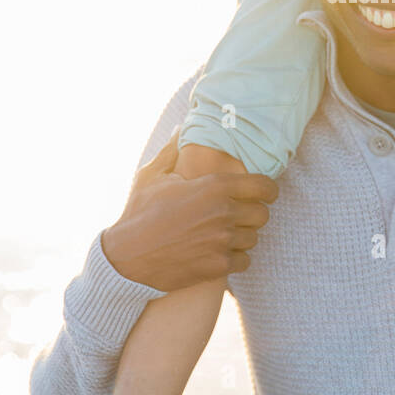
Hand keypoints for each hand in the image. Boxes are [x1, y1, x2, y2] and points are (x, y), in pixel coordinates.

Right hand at [101, 131, 277, 290]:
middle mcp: (223, 212)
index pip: (264, 186)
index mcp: (214, 186)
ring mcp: (222, 240)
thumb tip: (181, 129)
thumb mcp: (151, 176)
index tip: (264, 194)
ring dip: (243, 236)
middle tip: (239, 216)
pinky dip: (235, 258)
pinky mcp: (219, 266)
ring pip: (254, 238)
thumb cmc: (138, 213)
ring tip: (226, 234)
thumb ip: (172, 151)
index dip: (268, 190)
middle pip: (262, 214)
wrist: (126, 258)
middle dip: (253, 214)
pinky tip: (220, 253)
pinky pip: (245, 261)